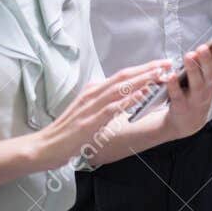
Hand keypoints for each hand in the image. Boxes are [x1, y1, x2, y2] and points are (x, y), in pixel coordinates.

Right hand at [32, 60, 171, 167]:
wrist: (44, 147)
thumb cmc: (67, 132)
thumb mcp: (86, 112)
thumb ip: (102, 102)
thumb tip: (119, 96)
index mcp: (93, 91)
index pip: (122, 75)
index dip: (143, 68)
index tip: (161, 64)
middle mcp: (92, 94)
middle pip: (124, 77)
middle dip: (147, 69)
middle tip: (167, 63)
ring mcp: (90, 107)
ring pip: (120, 89)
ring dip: (142, 81)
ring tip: (160, 74)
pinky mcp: (89, 122)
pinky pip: (112, 108)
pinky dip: (128, 100)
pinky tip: (141, 95)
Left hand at [155, 37, 211, 140]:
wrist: (190, 120)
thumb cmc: (203, 91)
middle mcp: (208, 87)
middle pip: (210, 72)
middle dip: (208, 59)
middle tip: (203, 47)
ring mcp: (195, 96)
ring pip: (196, 82)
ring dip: (193, 69)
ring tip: (189, 56)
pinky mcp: (181, 104)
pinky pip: (177, 94)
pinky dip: (174, 86)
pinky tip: (171, 76)